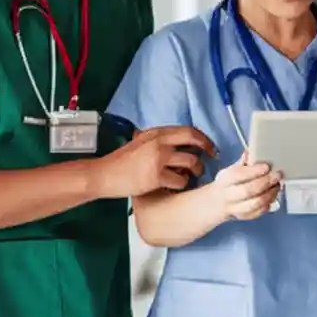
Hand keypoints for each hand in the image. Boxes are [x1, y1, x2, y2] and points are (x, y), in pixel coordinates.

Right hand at [94, 125, 214, 196]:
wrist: (103, 175)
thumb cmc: (120, 162)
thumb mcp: (140, 143)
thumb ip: (158, 141)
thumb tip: (179, 144)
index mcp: (156, 133)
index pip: (188, 130)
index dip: (203, 138)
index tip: (209, 146)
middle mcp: (159, 142)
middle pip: (193, 140)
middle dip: (208, 149)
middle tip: (212, 158)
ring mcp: (158, 159)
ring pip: (191, 162)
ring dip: (197, 170)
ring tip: (193, 176)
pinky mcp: (156, 177)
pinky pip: (181, 181)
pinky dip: (182, 184)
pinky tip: (177, 186)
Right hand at [204, 152, 282, 220]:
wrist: (216, 203)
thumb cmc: (228, 183)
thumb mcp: (231, 169)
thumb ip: (244, 162)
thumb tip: (252, 152)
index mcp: (226, 180)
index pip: (239, 175)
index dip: (254, 171)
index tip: (267, 166)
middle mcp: (229, 195)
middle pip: (248, 190)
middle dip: (266, 182)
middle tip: (277, 175)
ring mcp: (236, 208)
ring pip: (255, 203)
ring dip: (270, 194)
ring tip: (277, 185)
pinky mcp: (244, 216)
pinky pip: (258, 212)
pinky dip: (268, 204)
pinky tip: (273, 196)